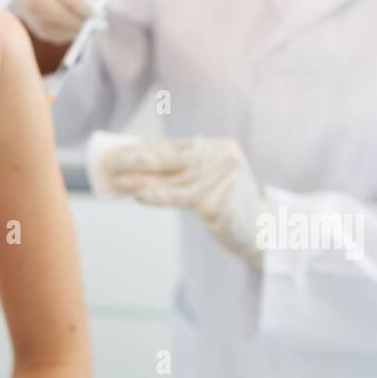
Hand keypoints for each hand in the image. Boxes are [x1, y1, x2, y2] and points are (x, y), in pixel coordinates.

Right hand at [8, 0, 125, 45]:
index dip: (77, 0)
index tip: (98, 13)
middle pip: (39, 5)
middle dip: (70, 18)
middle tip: (95, 25)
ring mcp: (18, 2)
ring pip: (41, 22)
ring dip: (70, 28)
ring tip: (89, 25)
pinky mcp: (24, 19)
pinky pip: (45, 32)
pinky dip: (66, 33)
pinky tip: (77, 26)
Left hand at [87, 133, 268, 265]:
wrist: (266, 232)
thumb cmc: (230, 204)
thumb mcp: (213, 178)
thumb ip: (186, 168)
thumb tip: (139, 165)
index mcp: (219, 146)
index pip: (172, 146)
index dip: (142, 148)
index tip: (118, 151)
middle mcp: (220, 156)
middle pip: (168, 158)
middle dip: (135, 160)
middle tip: (110, 162)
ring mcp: (218, 178)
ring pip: (168, 178)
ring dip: (137, 180)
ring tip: (115, 182)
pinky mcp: (214, 202)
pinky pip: (177, 198)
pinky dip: (155, 196)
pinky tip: (137, 197)